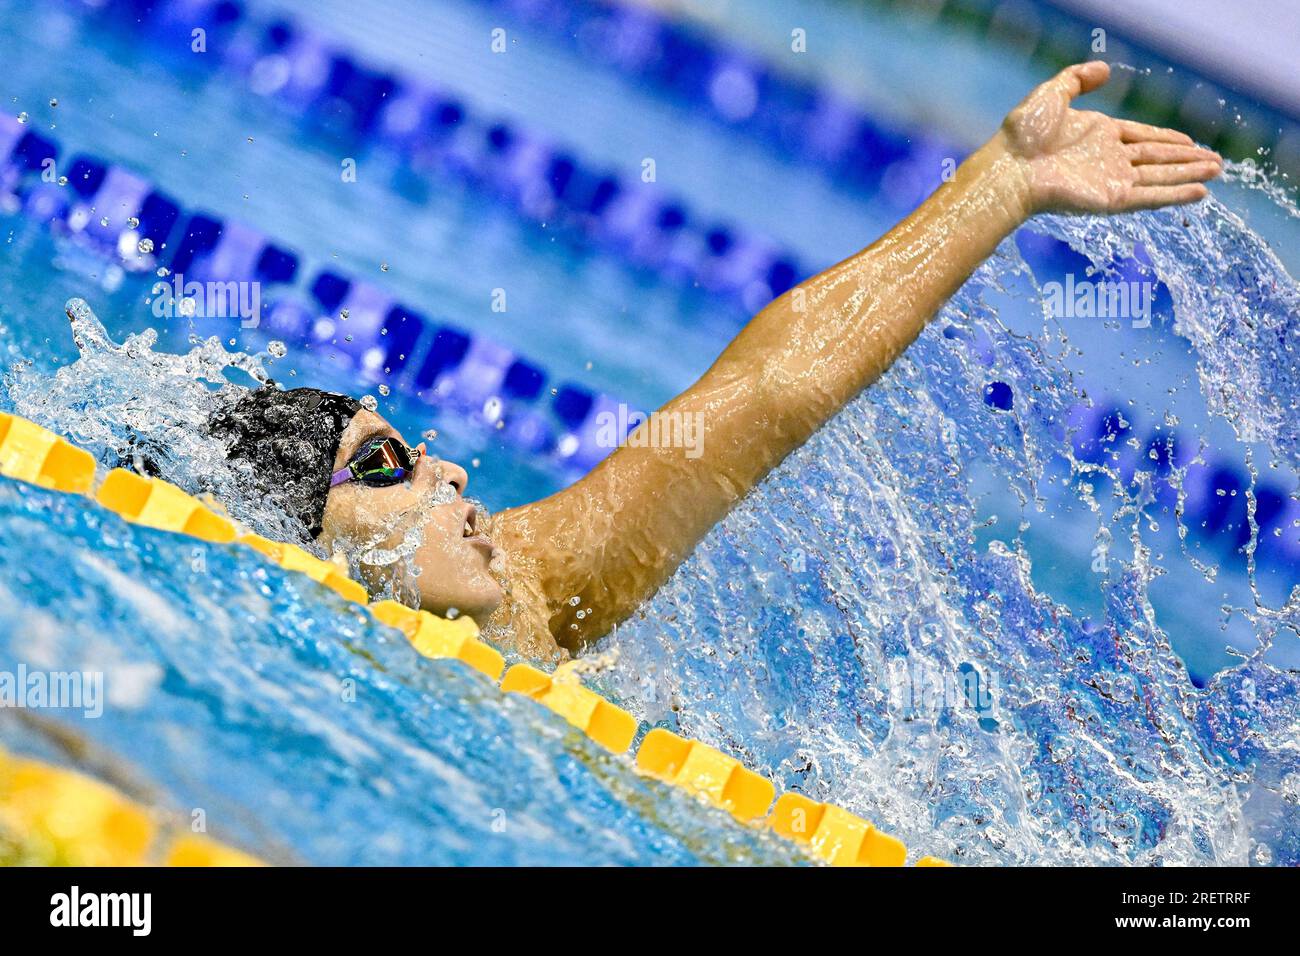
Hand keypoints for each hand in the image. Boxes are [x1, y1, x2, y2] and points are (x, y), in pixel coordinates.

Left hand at [998, 61, 1221, 215]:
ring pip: (1161, 177)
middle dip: (1187, 160)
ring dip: (1189, 175)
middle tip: (1216, 162)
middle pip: (1158, 159)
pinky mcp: (1112, 199)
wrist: (1010, 168)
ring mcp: (1112, 180)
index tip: (1191, 142)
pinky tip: (1200, 193)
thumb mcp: (1052, 94)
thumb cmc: (1024, 134)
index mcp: (1099, 136)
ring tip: (1217, 172)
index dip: (1168, 140)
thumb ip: (1078, 79)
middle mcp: (1110, 160)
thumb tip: (1105, 69)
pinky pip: (1151, 196)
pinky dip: (1175, 195)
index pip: (1143, 138)